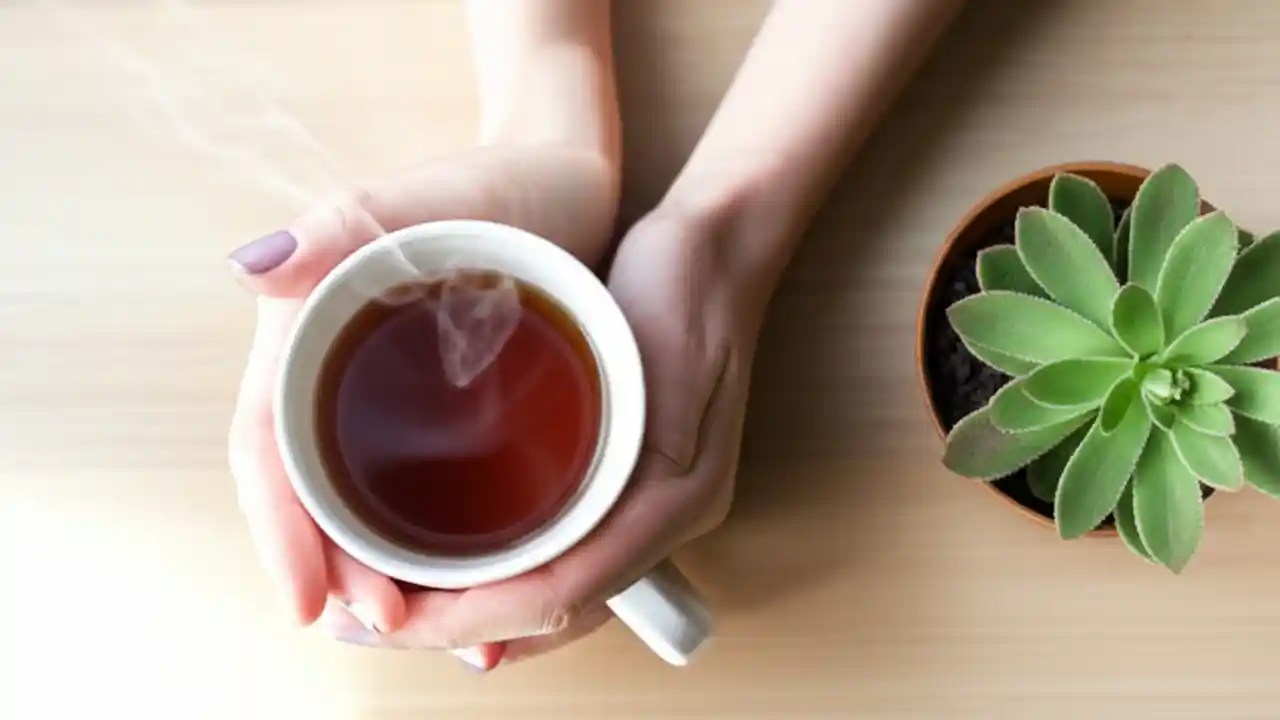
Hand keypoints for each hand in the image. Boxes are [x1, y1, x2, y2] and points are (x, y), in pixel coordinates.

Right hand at [227, 144, 617, 665]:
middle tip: (388, 620)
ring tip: (422, 622)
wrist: (566, 178)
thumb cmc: (502, 182)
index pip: (267, 443)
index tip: (310, 600)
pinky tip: (464, 585)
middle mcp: (335, 368)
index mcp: (308, 326)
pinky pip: (410, 485)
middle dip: (334, 565)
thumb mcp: (431, 200)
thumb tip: (252, 267)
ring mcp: (385, 389)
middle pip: (307, 487)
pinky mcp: (437, 404)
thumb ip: (344, 225)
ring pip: (355, 498)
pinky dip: (427, 542)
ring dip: (377, 567)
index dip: (281, 527)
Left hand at [327, 201, 763, 664]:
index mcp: (676, 499)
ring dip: (476, 611)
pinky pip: (560, 550)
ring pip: (553, 590)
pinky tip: (454, 567)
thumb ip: (644, 448)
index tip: (396, 619)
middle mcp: (664, 517)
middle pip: (554, 611)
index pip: (563, 592)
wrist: (719, 240)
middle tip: (369, 624)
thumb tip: (588, 547)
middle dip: (460, 630)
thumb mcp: (666, 354)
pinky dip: (504, 570)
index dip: (475, 619)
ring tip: (394, 609)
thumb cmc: (690, 286)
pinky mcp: (626, 475)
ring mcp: (647, 500)